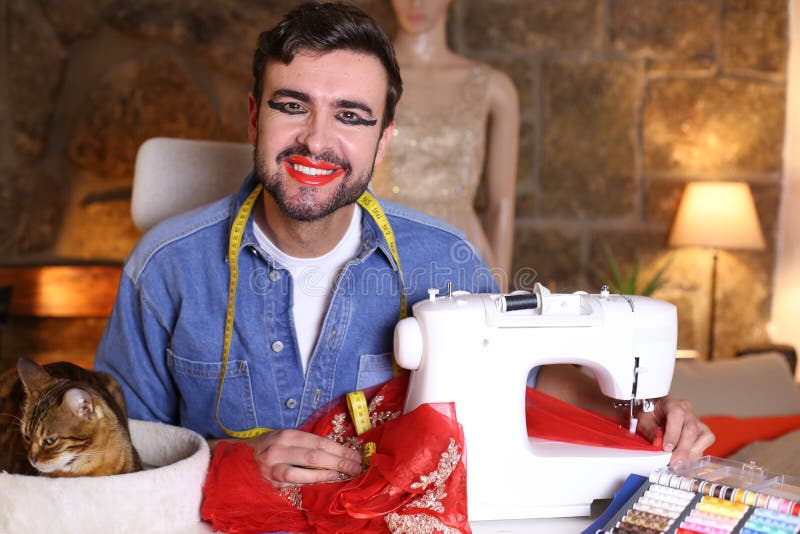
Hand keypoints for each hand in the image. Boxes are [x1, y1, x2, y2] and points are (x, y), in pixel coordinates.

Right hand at [247, 429, 362, 487]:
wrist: (240, 458)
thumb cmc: (269, 445)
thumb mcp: (286, 437)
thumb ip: (307, 443)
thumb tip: (336, 451)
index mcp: (286, 435)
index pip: (318, 442)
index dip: (339, 449)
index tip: (355, 455)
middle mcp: (278, 450)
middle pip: (314, 456)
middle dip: (338, 462)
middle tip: (356, 467)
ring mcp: (273, 469)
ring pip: (303, 474)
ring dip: (326, 475)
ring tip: (342, 475)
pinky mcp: (271, 484)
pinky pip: (295, 484)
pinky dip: (311, 483)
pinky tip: (323, 482)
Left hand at [636, 395, 714, 467]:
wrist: (654, 411)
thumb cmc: (649, 413)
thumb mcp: (642, 418)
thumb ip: (649, 430)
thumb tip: (658, 443)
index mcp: (671, 402)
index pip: (677, 414)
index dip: (673, 433)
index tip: (666, 448)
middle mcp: (687, 410)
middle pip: (691, 429)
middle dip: (683, 449)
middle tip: (674, 463)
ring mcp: (696, 419)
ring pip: (703, 435)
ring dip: (692, 452)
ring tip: (680, 462)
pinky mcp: (701, 429)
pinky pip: (707, 440)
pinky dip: (698, 451)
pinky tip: (686, 458)